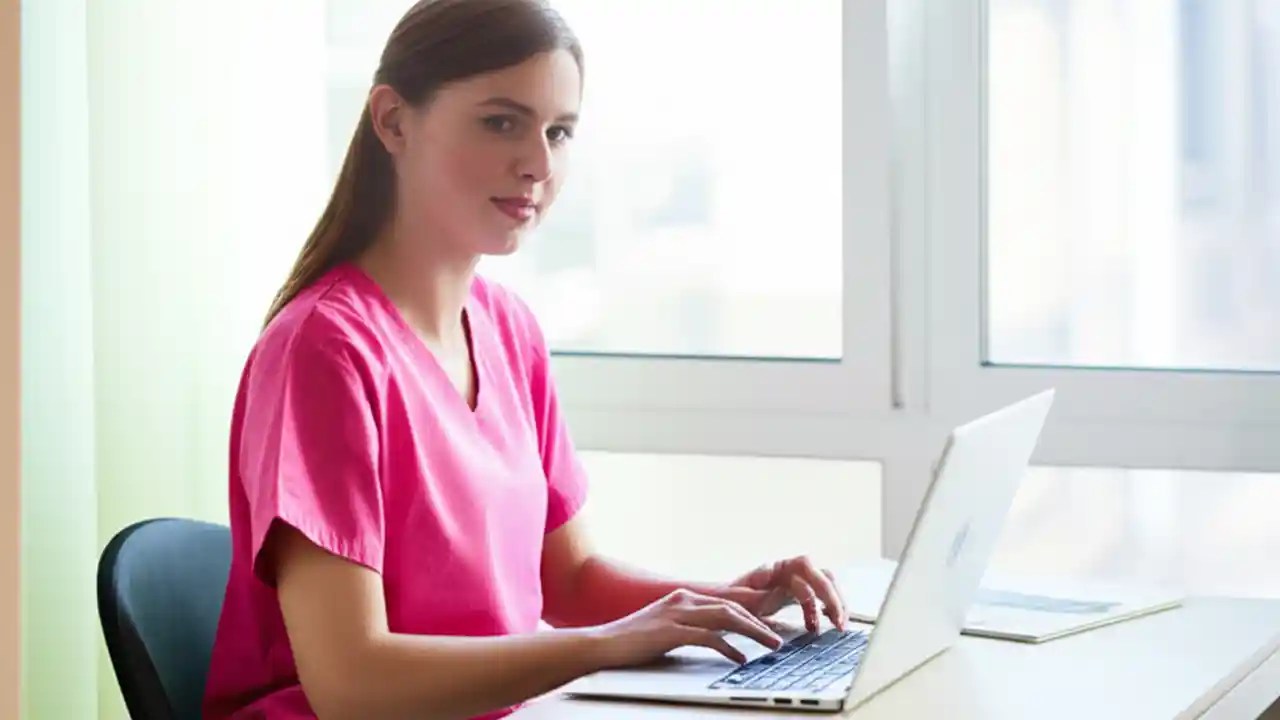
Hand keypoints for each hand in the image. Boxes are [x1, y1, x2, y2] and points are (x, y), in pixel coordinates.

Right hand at [588, 589, 783, 667]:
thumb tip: (715, 636)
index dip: (751, 610)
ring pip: (726, 617)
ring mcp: (676, 614)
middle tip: (778, 635)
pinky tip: (740, 657)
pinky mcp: (671, 632)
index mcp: (683, 597)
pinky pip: (708, 637)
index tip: (771, 622)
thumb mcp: (666, 627)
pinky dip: (728, 647)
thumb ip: (689, 626)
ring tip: (771, 644)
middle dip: (758, 621)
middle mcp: (683, 600)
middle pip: (731, 606)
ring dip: (753, 631)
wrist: (603, 645)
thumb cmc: (633, 641)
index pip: (726, 599)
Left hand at [720, 555, 846, 632]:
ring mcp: (796, 580)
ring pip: (826, 585)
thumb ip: (754, 586)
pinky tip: (826, 626)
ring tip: (840, 625)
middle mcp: (790, 569)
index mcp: (777, 566)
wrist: (725, 605)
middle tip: (839, 622)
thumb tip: (767, 574)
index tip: (817, 609)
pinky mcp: (798, 593)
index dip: (813, 585)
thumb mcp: (739, 595)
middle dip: (833, 598)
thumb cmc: (731, 599)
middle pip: (821, 575)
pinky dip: (827, 610)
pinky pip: (820, 598)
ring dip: (836, 603)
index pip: (804, 565)